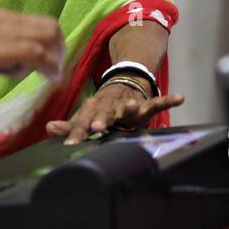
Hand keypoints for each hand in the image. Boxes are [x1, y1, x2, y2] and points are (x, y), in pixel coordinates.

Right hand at [0, 7, 64, 84]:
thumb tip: (8, 60)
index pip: (37, 21)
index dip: (51, 40)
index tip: (52, 58)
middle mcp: (4, 19)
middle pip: (49, 26)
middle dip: (59, 48)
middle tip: (58, 68)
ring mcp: (1, 32)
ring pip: (46, 37)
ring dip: (55, 59)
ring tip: (51, 77)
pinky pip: (35, 53)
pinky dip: (49, 66)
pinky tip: (50, 79)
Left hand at [46, 82, 183, 144]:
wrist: (122, 85)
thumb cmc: (102, 107)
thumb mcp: (85, 116)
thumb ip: (70, 125)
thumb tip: (48, 128)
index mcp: (94, 110)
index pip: (83, 122)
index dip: (77, 132)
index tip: (70, 144)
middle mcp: (111, 106)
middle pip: (105, 113)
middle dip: (101, 119)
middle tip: (96, 127)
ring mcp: (129, 103)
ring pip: (131, 105)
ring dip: (133, 106)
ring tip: (135, 106)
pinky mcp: (146, 104)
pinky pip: (159, 101)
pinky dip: (169, 100)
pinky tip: (179, 98)